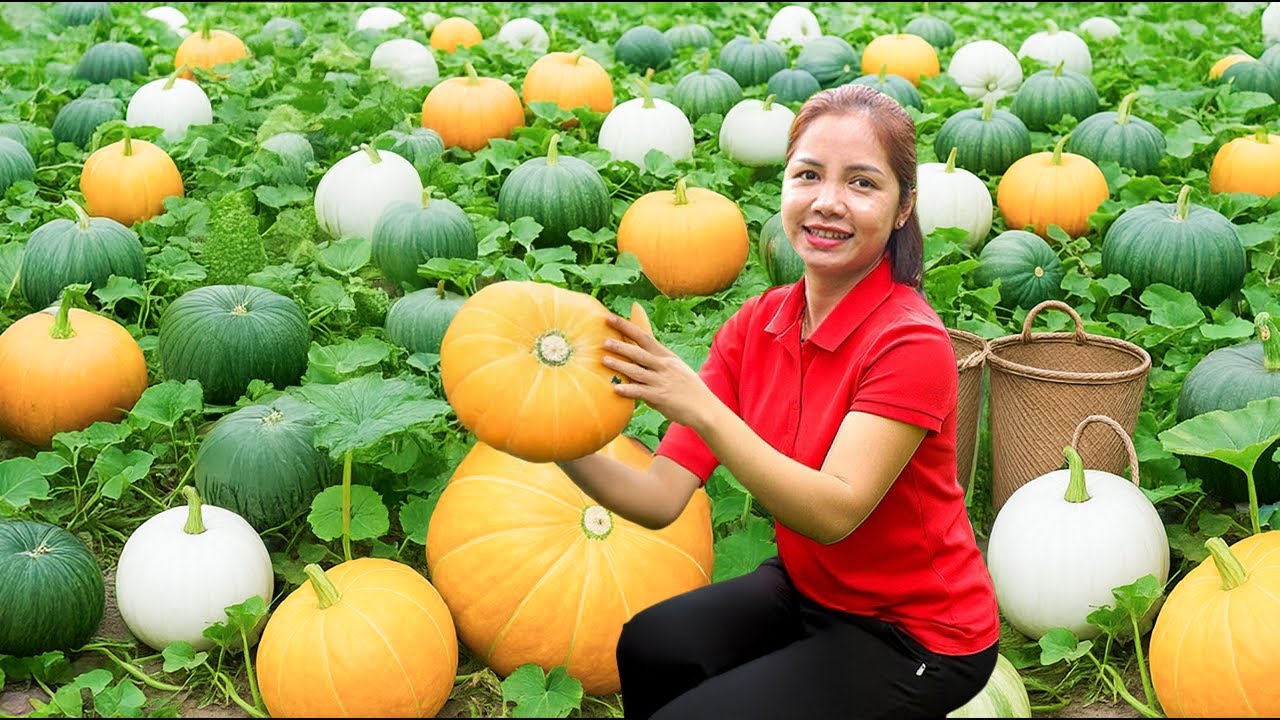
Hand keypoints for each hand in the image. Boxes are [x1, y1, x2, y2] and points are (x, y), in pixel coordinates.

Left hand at [601, 314, 715, 430]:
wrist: (704, 408)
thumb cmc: (688, 389)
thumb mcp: (676, 368)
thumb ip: (657, 362)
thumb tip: (637, 359)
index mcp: (666, 356)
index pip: (644, 337)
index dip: (626, 326)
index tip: (610, 318)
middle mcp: (663, 366)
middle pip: (638, 352)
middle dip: (620, 345)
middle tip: (604, 341)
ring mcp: (661, 381)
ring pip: (636, 370)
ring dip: (619, 365)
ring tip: (604, 361)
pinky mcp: (660, 397)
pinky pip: (640, 392)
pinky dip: (628, 390)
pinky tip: (616, 388)